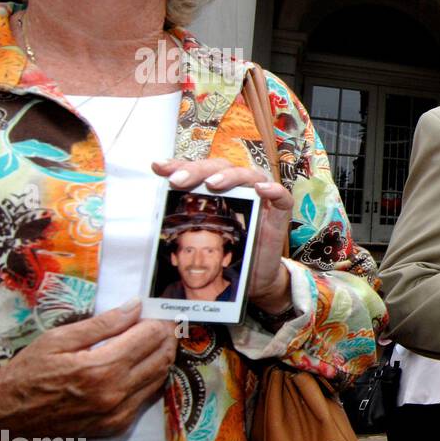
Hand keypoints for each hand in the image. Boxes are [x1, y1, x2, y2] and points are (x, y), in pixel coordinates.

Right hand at [0, 299, 175, 438]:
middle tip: (164, 324)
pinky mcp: (115, 427)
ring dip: (163, 357)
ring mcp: (118, 414)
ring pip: (159, 379)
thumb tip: (136, 306)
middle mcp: (115, 394)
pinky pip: (146, 399)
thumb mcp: (58, 339)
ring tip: (155, 341)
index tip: (161, 311)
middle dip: (167, 337)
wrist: (4, 417)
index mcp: (101, 368)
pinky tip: (142, 367)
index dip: (160, 321)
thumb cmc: (26, 374)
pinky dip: (151, 379)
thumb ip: (103, 324)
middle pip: (161, 358)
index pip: (150, 338)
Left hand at [152, 157, 293, 312]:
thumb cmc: (228, 250)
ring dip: (230, 177)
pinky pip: (282, 197)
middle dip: (199, 171)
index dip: (180, 164)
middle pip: (222, 167)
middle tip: (179, 180)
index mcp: (219, 187)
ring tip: (213, 183)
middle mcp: (240, 187)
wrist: (254, 276)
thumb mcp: (203, 232)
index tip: (158, 167)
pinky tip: (260, 189)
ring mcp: (262, 199)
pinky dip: (273, 190)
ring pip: (250, 175)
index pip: (199, 169)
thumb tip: (158, 209)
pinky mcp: (279, 213)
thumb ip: (188, 217)